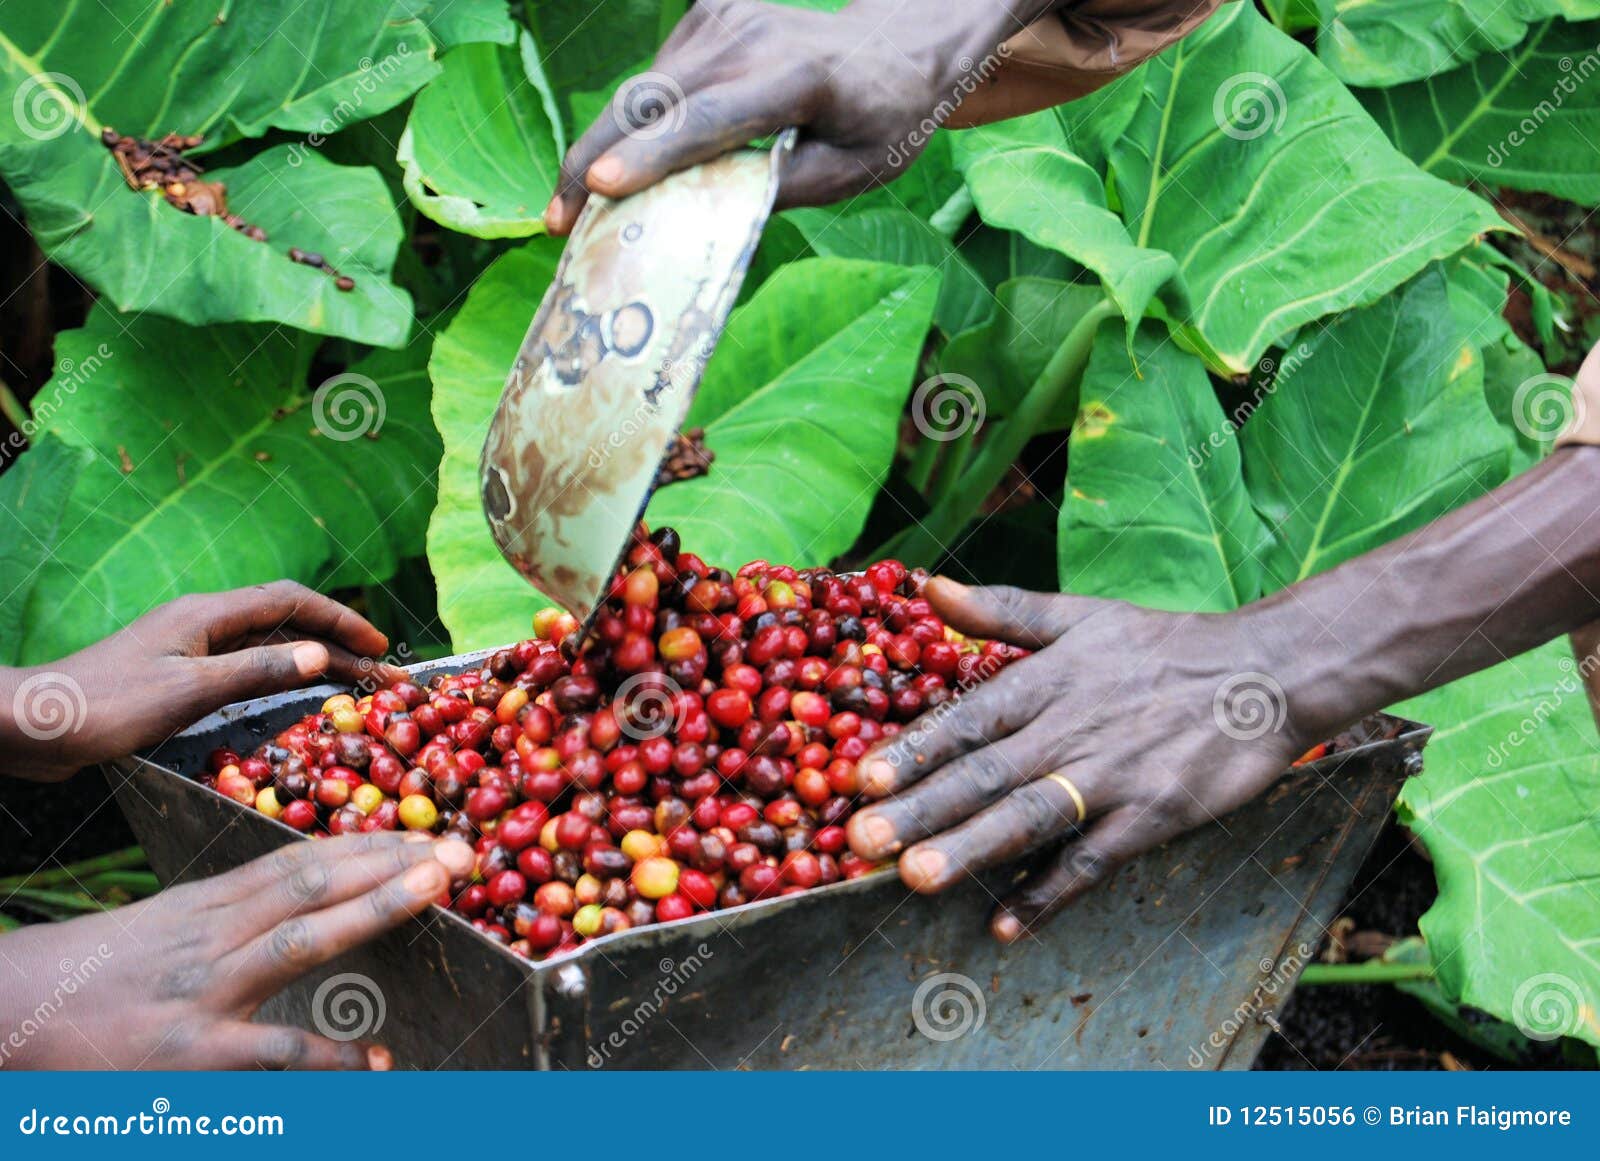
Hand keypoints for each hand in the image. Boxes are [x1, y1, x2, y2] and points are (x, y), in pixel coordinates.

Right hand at [0, 832, 473, 1068]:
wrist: (0, 1014)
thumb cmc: (85, 978)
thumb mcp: (162, 932)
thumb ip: (231, 919)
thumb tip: (303, 906)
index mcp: (207, 905)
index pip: (301, 861)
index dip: (369, 844)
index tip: (425, 832)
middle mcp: (213, 935)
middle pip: (314, 883)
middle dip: (391, 862)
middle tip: (459, 849)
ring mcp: (204, 992)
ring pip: (302, 939)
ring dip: (374, 909)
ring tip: (436, 893)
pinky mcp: (190, 1056)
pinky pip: (272, 1055)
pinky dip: (328, 1060)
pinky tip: (377, 1062)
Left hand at [1, 581, 406, 781]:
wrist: (34, 724)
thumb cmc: (106, 705)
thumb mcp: (188, 692)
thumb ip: (255, 672)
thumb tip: (317, 656)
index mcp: (207, 615)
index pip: (291, 602)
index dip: (340, 620)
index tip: (380, 645)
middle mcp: (203, 624)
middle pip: (285, 622)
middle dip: (337, 641)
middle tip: (380, 671)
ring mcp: (190, 649)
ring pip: (267, 645)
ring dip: (312, 660)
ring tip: (353, 684)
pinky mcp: (177, 675)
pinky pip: (245, 666)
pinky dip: (280, 676)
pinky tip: (294, 695)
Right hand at [544, 0, 1038, 233]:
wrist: (896, 49)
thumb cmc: (880, 122)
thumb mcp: (850, 175)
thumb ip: (778, 189)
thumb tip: (700, 212)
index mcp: (797, 78)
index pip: (708, 120)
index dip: (651, 157)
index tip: (601, 187)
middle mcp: (752, 35)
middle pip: (651, 101)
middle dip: (593, 162)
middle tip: (557, 221)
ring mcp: (725, 16)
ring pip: (643, 90)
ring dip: (608, 146)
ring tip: (582, 205)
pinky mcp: (709, 10)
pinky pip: (659, 76)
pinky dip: (643, 121)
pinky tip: (643, 157)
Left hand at [845, 579, 1320, 941]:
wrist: (1267, 672)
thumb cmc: (1165, 645)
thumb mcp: (1081, 614)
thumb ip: (1001, 609)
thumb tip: (927, 587)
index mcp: (1048, 681)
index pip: (969, 718)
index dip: (914, 748)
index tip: (861, 776)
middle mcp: (1070, 730)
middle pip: (985, 773)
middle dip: (921, 808)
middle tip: (862, 841)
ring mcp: (1111, 777)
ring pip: (1030, 817)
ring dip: (973, 850)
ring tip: (917, 878)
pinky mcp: (1153, 817)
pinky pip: (1091, 861)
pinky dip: (1050, 894)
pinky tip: (1006, 924)